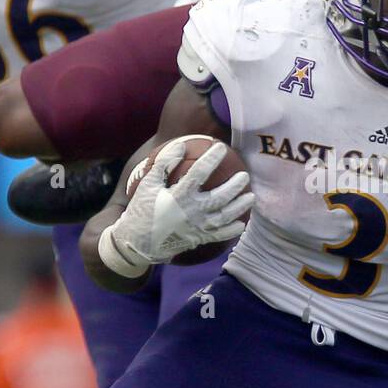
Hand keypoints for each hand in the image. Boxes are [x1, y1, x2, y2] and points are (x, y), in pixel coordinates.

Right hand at [101, 138, 252, 273]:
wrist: (137, 243)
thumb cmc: (142, 209)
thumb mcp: (147, 184)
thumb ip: (164, 164)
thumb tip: (180, 144)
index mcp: (178, 196)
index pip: (199, 173)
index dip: (211, 158)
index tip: (220, 147)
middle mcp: (191, 212)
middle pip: (219, 197)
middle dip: (235, 186)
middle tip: (245, 176)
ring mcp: (196, 227)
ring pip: (224, 217)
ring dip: (239, 207)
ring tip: (250, 197)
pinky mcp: (198, 239)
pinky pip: (219, 236)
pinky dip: (232, 230)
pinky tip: (241, 224)